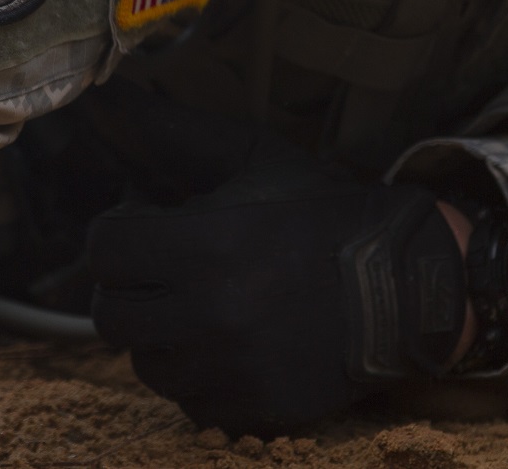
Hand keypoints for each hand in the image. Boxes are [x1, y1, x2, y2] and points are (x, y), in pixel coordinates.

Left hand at [87, 142, 467, 436]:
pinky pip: (186, 399)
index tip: (146, 222)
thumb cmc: (321, 213)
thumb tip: (112, 98)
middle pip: (111, 312)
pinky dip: (197, 373)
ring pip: (144, 361)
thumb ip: (174, 132)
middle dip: (131, 283)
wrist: (404, 284)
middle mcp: (210, 313)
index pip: (103, 250)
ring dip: (161, 331)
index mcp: (206, 244)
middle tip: (164, 266)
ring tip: (200, 302)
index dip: (119, 230)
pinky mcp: (250, 409)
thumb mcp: (254, 158)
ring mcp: (229, 369)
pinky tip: (228, 340)